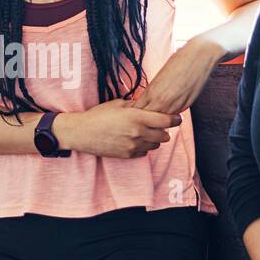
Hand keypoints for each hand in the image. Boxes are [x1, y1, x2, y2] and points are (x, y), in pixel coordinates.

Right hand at [54, 99, 181, 158]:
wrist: (81, 133)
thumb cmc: (98, 115)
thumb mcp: (118, 104)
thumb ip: (136, 106)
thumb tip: (149, 105)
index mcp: (137, 117)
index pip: (165, 120)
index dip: (175, 119)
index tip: (178, 118)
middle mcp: (138, 133)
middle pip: (164, 135)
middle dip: (164, 130)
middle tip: (160, 125)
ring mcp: (133, 146)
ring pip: (155, 145)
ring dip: (155, 139)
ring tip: (146, 132)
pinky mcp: (128, 155)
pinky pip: (144, 152)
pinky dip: (144, 146)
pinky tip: (136, 140)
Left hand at [131, 36, 222, 114]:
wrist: (199, 55)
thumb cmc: (179, 61)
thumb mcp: (159, 77)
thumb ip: (153, 91)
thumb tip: (147, 100)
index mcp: (152, 92)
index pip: (138, 110)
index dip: (136, 112)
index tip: (136, 112)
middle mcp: (162, 101)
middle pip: (148, 119)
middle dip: (145, 119)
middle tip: (145, 117)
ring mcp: (175, 105)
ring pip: (161, 121)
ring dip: (158, 120)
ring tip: (157, 116)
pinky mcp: (186, 105)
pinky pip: (173, 116)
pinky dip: (170, 116)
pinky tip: (169, 111)